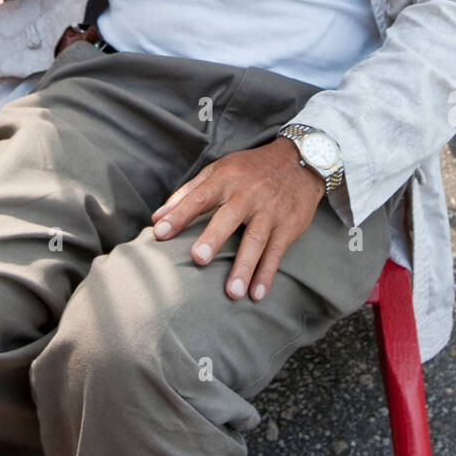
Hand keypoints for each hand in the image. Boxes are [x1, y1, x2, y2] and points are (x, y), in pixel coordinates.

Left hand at [151, 138, 324, 301]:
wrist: (299, 162)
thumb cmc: (249, 170)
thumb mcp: (219, 171)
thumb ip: (188, 193)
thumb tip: (157, 217)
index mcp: (226, 179)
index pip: (199, 197)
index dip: (179, 215)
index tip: (159, 233)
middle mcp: (248, 194)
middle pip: (229, 217)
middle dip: (214, 237)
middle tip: (199, 258)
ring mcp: (269, 211)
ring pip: (256, 239)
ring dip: (244, 267)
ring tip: (231, 293)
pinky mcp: (288, 225)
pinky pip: (276, 252)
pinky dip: (267, 274)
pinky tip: (257, 294)